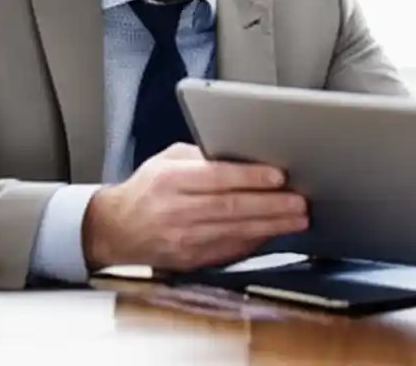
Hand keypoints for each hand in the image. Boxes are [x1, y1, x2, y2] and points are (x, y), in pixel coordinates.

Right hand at [82, 144, 308, 271]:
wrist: (116, 230)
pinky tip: (274, 234)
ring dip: (271, 226)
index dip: (251, 178)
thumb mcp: (167, 161)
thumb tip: (243, 155)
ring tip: (297, 218)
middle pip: (231, 208)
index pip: (217, 178)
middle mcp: (176, 211)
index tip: (279, 177)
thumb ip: (202, 157)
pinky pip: (229, 251)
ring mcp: (182, 240)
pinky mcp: (190, 260)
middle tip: (299, 201)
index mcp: (170, 180)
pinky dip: (255, 242)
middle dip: (271, 205)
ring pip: (235, 232)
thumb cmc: (147, 190)